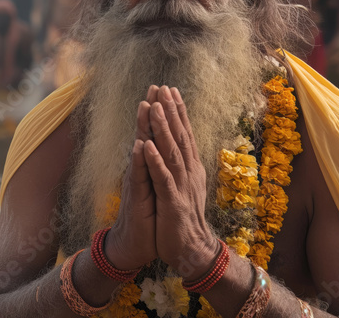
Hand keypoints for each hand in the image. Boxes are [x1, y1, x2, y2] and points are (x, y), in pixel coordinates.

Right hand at [106, 87, 160, 270]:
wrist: (135, 244)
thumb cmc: (149, 216)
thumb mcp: (158, 186)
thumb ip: (160, 166)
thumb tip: (166, 146)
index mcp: (151, 165)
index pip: (157, 134)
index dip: (163, 113)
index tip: (168, 89)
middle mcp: (142, 168)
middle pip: (146, 134)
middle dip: (151, 110)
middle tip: (155, 86)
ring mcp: (137, 180)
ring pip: (140, 149)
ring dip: (142, 128)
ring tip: (145, 105)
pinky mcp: (135, 197)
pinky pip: (138, 176)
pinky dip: (139, 161)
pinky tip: (139, 145)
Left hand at [142, 86, 220, 281]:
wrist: (191, 250)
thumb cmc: (182, 217)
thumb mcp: (183, 186)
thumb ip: (180, 165)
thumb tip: (177, 145)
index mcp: (190, 168)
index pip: (184, 134)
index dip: (178, 112)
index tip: (170, 90)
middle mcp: (189, 173)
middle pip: (180, 137)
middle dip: (171, 111)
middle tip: (164, 88)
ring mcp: (182, 187)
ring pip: (172, 152)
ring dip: (163, 129)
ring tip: (156, 107)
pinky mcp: (173, 203)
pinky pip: (163, 179)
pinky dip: (155, 161)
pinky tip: (147, 146)